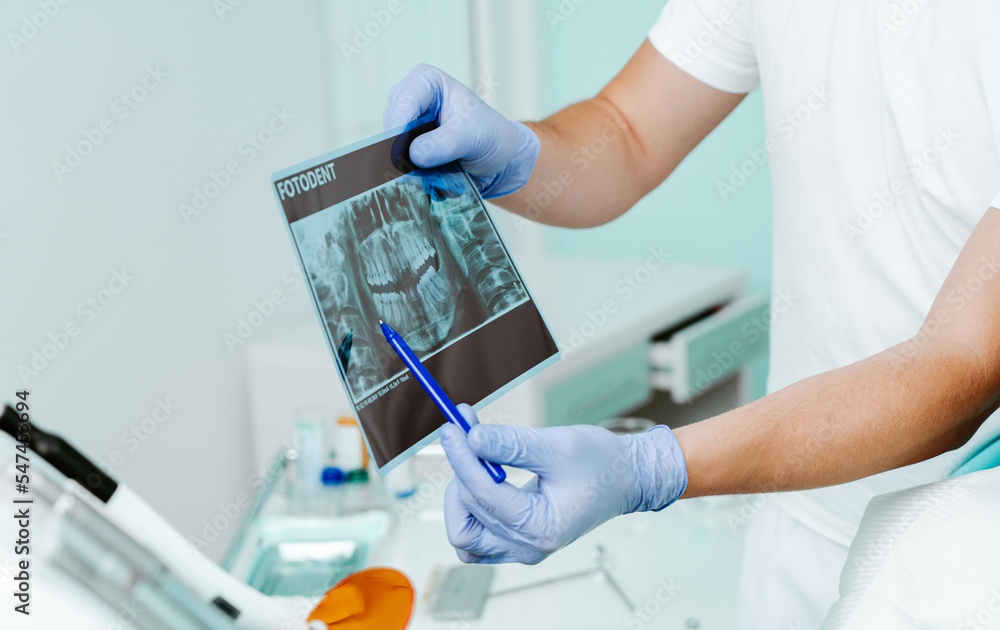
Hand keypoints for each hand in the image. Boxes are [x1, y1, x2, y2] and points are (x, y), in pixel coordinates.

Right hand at [383, 64, 539, 198]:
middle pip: (392, 126)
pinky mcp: (406, 150)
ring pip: (391, 148)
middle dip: (403, 149)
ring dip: (410, 167)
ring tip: (434, 175)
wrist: (498, 159)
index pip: (404, 101)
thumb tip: (413, 156)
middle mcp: (409, 100)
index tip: (400, 150)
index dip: (399, 125)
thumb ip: (443, 144)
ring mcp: (405, 126)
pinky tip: (430, 182)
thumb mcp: (471, 137)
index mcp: (426, 81)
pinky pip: (399, 165)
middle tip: (417, 170)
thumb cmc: (489, 135)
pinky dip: (414, 177)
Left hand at [439, 405, 687, 564]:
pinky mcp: (519, 541)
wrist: (627, 478)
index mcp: (541, 529)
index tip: (452, 428)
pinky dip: (472, 508)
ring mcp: (522, 548)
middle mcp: (528, 547)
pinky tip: (483, 477)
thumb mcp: (557, 446)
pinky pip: (478, 536)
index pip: (483, 495)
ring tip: (476, 460)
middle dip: (462, 469)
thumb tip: (471, 437)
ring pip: (466, 535)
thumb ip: (512, 444)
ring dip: (462, 496)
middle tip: (465, 432)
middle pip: (468, 516)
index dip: (461, 458)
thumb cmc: (602, 463)